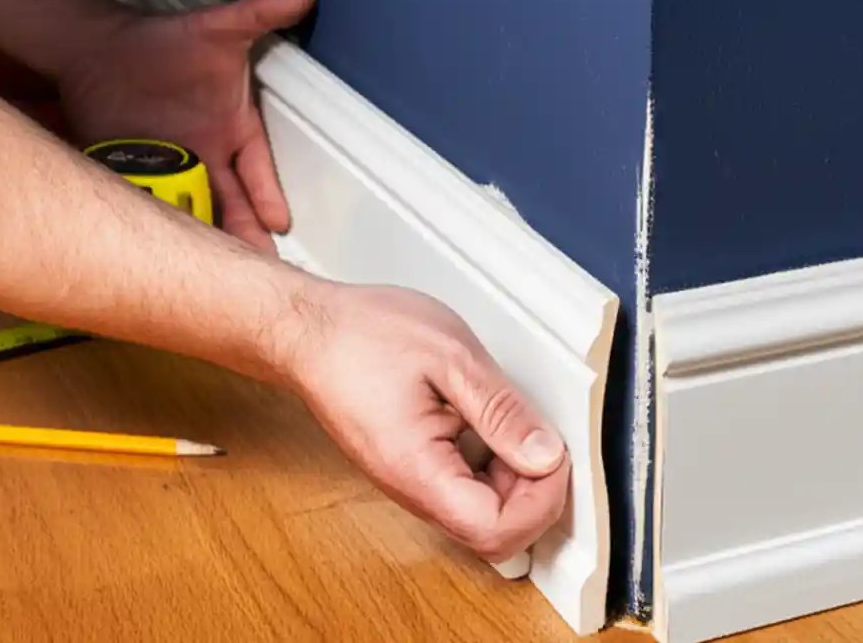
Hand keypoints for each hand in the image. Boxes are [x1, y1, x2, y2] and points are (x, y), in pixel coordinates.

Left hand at [56, 0, 316, 250]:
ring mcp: (173, 170)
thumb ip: (259, 14)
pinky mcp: (138, 177)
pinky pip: (152, 206)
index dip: (267, 197)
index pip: (257, 171)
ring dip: (203, 240)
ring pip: (195, 212)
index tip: (280, 223)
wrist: (99, 52)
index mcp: (233, 131)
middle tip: (257, 270)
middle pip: (231, 204)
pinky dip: (157, 226)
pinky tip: (163, 251)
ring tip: (212, 273)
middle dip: (244, 236)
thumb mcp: (218, 28)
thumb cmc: (164, 44)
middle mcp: (207, 156)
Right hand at [285, 283, 569, 561]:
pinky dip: (491, 464)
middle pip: (493, 532)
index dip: (541, 502)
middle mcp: (412, 490)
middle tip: (541, 437)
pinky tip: (490, 421)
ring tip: (513, 420)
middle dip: (533, 492)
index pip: (496, 531)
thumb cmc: (362, 336)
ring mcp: (411, 482)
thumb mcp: (451, 358)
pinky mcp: (412, 468)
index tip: (554, 457)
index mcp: (419, 471)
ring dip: (514, 477)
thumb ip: (502, 411)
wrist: (308, 330)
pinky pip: (463, 488)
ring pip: (480, 513)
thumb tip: (545, 455)